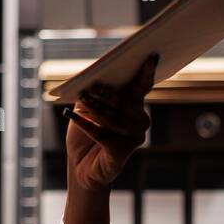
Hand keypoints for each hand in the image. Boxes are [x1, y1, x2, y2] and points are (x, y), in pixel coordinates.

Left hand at [65, 53, 157, 191]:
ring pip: (113, 118)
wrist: (81, 166)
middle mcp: (140, 120)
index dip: (146, 72)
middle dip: (105, 93)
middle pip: (124, 101)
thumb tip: (94, 78)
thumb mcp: (86, 107)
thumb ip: (93, 92)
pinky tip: (72, 116)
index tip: (150, 56)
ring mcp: (135, 137)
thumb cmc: (85, 134)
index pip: (143, 86)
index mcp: (134, 105)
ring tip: (82, 99)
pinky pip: (103, 134)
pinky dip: (86, 125)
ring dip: (95, 108)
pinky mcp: (123, 152)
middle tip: (89, 88)